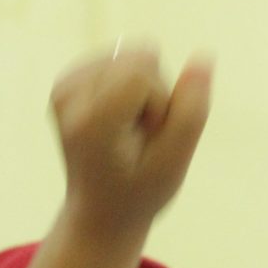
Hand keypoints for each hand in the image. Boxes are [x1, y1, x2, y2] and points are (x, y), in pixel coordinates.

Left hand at [50, 45, 212, 241]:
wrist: (100, 212)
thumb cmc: (140, 191)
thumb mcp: (175, 162)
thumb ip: (192, 111)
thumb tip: (204, 56)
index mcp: (90, 120)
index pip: (144, 72)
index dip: (161, 103)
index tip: (149, 138)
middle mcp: (67, 96)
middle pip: (139, 59)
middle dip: (153, 95)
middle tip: (139, 138)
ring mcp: (63, 86)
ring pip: (133, 56)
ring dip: (144, 92)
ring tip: (129, 132)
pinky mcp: (67, 80)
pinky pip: (121, 59)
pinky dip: (130, 87)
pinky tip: (119, 121)